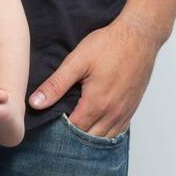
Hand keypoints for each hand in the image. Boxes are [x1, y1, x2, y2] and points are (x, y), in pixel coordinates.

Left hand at [27, 9, 164, 137]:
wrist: (139, 36)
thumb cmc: (109, 45)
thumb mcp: (77, 61)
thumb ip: (56, 84)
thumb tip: (36, 103)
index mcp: (96, 103)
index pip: (73, 130)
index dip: (58, 131)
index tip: (48, 127)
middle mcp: (112, 113)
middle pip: (89, 139)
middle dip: (73, 138)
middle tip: (59, 132)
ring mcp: (124, 113)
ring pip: (104, 139)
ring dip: (90, 139)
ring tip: (75, 132)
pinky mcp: (132, 108)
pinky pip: (118, 132)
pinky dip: (105, 134)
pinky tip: (96, 128)